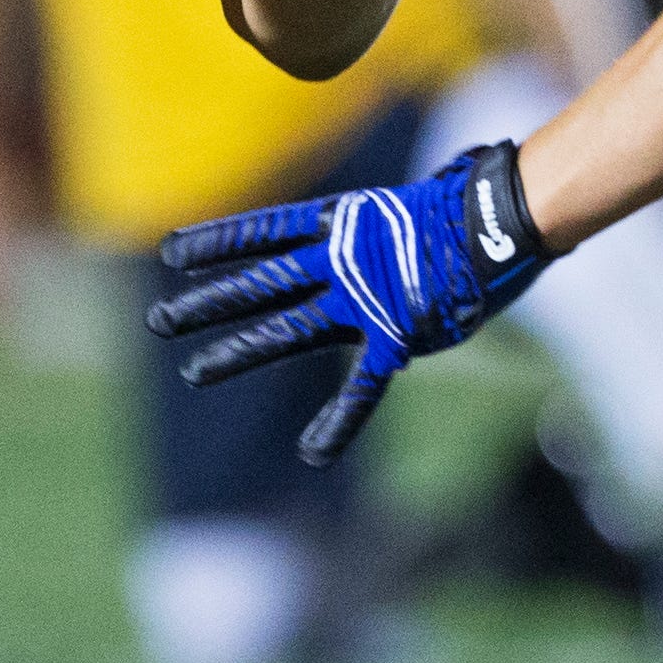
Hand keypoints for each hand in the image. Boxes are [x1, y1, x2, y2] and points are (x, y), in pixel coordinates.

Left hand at [147, 142, 553, 461]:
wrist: (505, 221)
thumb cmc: (468, 210)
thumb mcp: (407, 209)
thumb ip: (379, 231)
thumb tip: (375, 231)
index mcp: (340, 224)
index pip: (263, 232)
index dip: (216, 242)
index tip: (171, 252)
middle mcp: (340, 261)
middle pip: (259, 285)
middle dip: (206, 304)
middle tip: (158, 320)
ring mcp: (362, 298)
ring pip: (286, 327)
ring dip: (237, 350)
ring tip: (192, 369)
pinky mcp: (394, 334)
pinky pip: (363, 386)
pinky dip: (339, 423)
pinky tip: (313, 453)